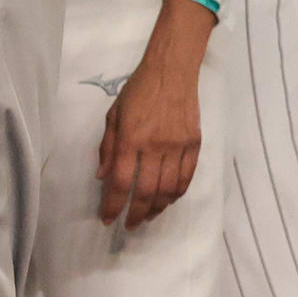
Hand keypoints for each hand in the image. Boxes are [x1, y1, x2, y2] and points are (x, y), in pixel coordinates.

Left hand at [95, 18, 206, 228]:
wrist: (172, 71)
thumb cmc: (137, 91)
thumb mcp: (113, 115)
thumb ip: (107, 148)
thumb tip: (102, 177)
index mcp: (131, 138)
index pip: (122, 181)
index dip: (114, 205)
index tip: (108, 219)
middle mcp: (156, 146)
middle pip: (147, 191)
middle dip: (136, 213)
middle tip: (130, 225)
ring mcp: (178, 146)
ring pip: (170, 189)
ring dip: (158, 208)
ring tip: (147, 216)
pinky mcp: (195, 144)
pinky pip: (187, 177)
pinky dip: (177, 193)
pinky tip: (168, 200)